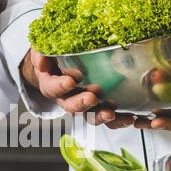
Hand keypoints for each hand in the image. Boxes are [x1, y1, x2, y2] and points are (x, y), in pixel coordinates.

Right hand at [20, 49, 139, 129]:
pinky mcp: (98, 107)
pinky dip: (118, 120)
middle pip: (71, 107)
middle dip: (82, 104)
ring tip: (111, 113)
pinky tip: (129, 117)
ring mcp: (83, 104)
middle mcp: (66, 98)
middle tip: (92, 98)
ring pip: (90, 116)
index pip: (52, 88)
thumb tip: (42, 61)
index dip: (60, 87)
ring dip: (100, 116)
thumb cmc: (53, 56)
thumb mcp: (43, 50)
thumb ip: (42, 52)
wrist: (58, 65)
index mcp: (51, 84)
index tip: (70, 81)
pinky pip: (107, 117)